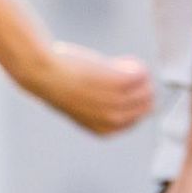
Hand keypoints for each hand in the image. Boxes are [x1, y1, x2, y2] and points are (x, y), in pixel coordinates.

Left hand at [21, 39, 154, 135]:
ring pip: (147, 88)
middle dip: (140, 88)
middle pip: (147, 104)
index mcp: (105, 131)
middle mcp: (114, 120)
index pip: (136, 119)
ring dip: (137, 75)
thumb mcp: (81, 103)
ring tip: (118, 66)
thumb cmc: (58, 85)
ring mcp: (118, 101)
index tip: (119, 87)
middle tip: (122, 74)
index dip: (131, 100)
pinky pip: (142, 72)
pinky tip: (118, 61)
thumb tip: (132, 94)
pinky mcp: (121, 80)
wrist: (44, 72)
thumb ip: (102, 105)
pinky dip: (134, 64)